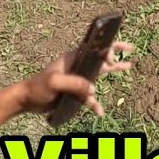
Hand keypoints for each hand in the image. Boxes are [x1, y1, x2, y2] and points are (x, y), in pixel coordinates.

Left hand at [17, 41, 135, 116]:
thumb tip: (93, 90)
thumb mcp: (55, 82)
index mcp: (73, 58)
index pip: (94, 49)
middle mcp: (78, 65)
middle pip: (100, 56)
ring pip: (100, 72)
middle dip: (116, 51)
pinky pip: (90, 96)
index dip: (106, 51)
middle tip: (131, 47)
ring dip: (114, 69)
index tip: (112, 60)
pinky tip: (100, 111)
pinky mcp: (75, 91)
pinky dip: (95, 103)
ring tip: (129, 65)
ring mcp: (77, 78)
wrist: (27, 100)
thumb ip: (74, 83)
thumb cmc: (38, 87)